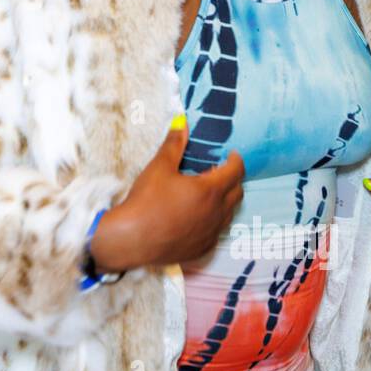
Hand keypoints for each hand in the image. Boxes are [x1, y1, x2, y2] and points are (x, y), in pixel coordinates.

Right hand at [91, 114, 244, 270]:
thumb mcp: (160, 167)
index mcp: (210, 190)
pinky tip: (198, 218)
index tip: (231, 155)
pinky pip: (217, 232)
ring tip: (209, 194)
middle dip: (233, 180)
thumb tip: (181, 121)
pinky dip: (214, 221)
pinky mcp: (202, 248)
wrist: (132, 238)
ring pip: (229, 214)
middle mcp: (217, 213)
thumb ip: (174, 143)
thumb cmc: (147, 200)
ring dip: (225, 201)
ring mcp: (211, 233)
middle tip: (219, 172)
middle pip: (237, 193)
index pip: (236, 171)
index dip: (236, 160)